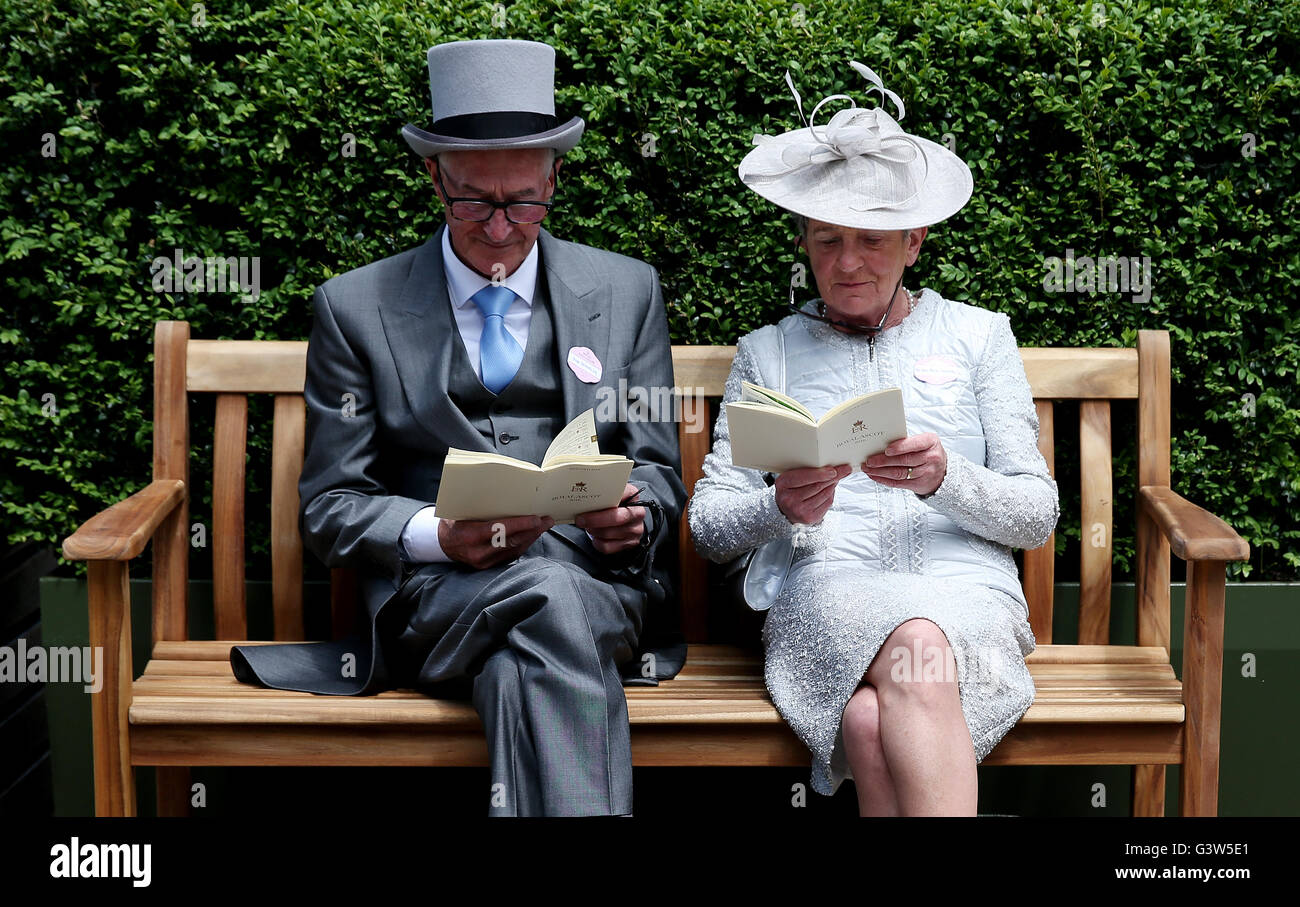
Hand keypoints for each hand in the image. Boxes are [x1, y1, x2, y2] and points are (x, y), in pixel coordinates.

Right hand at [438, 513, 554, 568]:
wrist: (442, 543)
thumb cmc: (454, 521)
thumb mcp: (462, 511)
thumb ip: (482, 508)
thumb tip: (508, 496)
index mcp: (469, 536)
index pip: (499, 530)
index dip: (519, 525)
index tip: (536, 518)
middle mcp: (477, 552)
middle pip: (511, 542)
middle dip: (532, 531)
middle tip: (547, 520)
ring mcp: (484, 562)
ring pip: (514, 550)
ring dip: (531, 537)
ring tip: (544, 525)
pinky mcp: (489, 566)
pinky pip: (511, 555)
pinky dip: (523, 544)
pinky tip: (532, 535)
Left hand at [575, 483, 645, 554]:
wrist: (629, 521)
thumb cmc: (617, 507)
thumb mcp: (613, 495)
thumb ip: (602, 494)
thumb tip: (582, 495)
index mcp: (633, 496)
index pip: (620, 494)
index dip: (604, 498)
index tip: (590, 500)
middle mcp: (637, 513)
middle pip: (616, 518)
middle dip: (594, 519)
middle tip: (581, 519)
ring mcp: (635, 530)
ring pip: (608, 533)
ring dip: (594, 531)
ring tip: (588, 526)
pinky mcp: (630, 543)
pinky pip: (608, 546)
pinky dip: (597, 542)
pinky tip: (595, 536)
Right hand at [775, 464, 850, 524]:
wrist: (786, 509)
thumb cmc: (792, 489)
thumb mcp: (792, 477)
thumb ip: (806, 471)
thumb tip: (830, 467)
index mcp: (783, 484)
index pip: (804, 477)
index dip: (820, 474)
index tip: (833, 470)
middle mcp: (789, 499)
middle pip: (817, 486)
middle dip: (833, 477)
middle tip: (844, 470)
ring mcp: (799, 510)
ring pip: (824, 494)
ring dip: (833, 485)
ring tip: (835, 479)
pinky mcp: (810, 518)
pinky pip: (827, 503)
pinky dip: (831, 495)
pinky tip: (830, 490)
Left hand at [862, 432, 946, 495]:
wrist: (942, 472)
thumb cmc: (927, 452)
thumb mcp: (924, 442)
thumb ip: (907, 442)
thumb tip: (881, 444)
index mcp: (931, 442)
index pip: (915, 444)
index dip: (900, 447)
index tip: (886, 450)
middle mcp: (931, 458)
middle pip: (903, 460)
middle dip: (883, 461)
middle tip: (869, 460)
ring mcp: (926, 473)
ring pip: (899, 473)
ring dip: (880, 471)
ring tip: (867, 468)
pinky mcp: (919, 485)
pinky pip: (898, 483)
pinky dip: (884, 480)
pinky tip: (874, 476)